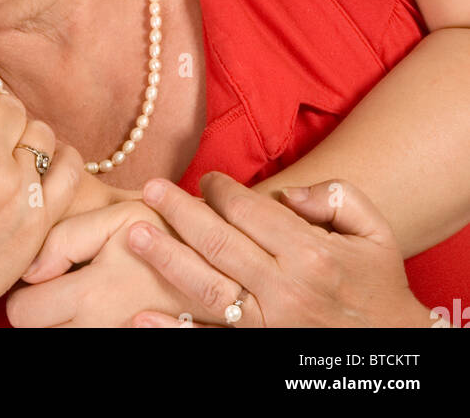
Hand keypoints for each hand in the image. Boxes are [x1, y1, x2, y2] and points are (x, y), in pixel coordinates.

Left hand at [6, 200, 196, 327]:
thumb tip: (30, 272)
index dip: (25, 290)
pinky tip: (104, 305)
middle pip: (38, 333)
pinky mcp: (132, 343)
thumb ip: (65, 239)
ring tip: (87, 289)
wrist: (225, 262)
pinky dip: (88, 326)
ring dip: (65, 318)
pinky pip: (91, 341)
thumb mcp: (119, 215)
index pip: (22, 313)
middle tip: (63, 277)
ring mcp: (118, 342)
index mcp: (92, 295)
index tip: (44, 270)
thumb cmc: (169, 230)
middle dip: (41, 306)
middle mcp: (101, 331)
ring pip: (63, 340)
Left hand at [127, 173, 433, 328]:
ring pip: (208, 290)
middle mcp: (287, 290)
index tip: (207, 179)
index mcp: (312, 253)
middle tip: (151, 189)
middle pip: (220, 244)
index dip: (222, 190)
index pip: (251, 211)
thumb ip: (333, 196)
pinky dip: (175, 331)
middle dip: (181, 213)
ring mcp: (270, 325)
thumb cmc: (378, 282)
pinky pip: (211, 340)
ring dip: (167, 260)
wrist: (394, 348)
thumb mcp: (373, 229)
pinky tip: (141, 319)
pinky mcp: (259, 350)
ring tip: (136, 234)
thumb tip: (288, 192)